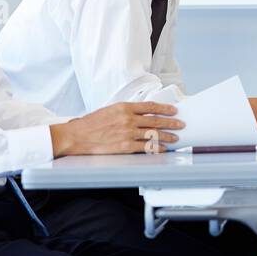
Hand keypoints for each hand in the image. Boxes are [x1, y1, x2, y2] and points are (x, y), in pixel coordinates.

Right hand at [50, 102, 183, 156]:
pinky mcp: (125, 146)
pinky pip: (146, 147)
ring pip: (153, 134)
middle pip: (155, 120)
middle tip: (180, 124)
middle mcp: (128, 119)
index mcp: (124, 107)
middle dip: (170, 123)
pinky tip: (162, 149)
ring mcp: (127, 133)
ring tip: (175, 138)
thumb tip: (141, 114)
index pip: (150, 106)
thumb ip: (126, 112)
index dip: (164, 108)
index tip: (173, 110)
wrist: (76, 136)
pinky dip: (156, 148)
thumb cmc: (89, 124)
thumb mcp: (109, 110)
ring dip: (167, 136)